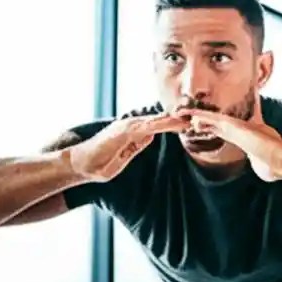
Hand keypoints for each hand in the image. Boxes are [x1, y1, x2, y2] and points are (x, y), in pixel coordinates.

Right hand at [68, 113, 188, 181]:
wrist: (80, 165)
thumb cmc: (101, 163)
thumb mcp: (125, 155)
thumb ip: (137, 145)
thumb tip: (150, 137)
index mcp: (134, 132)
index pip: (159, 126)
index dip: (177, 124)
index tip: (194, 124)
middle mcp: (131, 126)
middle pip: (161, 120)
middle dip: (180, 118)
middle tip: (200, 116)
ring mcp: (126, 127)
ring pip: (156, 121)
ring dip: (175, 120)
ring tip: (192, 118)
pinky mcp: (122, 132)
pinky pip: (145, 127)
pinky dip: (161, 124)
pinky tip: (173, 124)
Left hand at [176, 108, 281, 180]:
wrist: (278, 159)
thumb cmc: (272, 165)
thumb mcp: (263, 167)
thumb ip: (261, 166)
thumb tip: (267, 174)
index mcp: (240, 139)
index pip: (220, 130)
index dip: (208, 127)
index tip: (197, 126)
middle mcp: (237, 130)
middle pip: (213, 121)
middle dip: (200, 118)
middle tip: (185, 114)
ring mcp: (235, 126)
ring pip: (211, 118)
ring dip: (195, 115)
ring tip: (181, 111)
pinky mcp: (233, 125)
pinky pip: (211, 118)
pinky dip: (199, 115)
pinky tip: (187, 113)